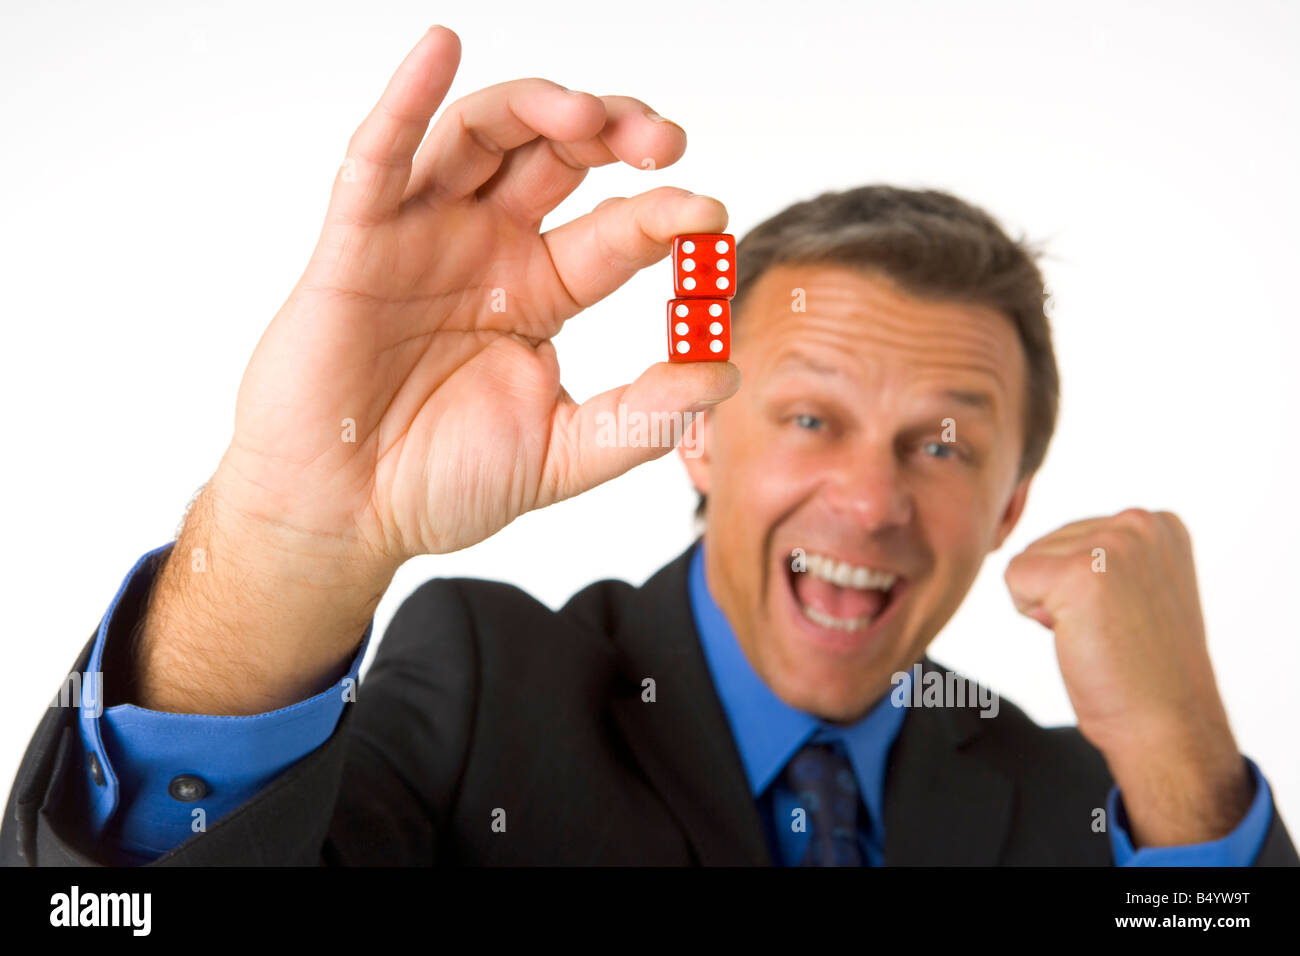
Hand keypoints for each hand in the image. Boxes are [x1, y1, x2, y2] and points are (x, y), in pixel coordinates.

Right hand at [221, 25, 738, 574]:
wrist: (342, 515)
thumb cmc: (438, 483)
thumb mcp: (561, 454)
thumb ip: (642, 418)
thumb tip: (723, 373)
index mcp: (538, 291)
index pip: (615, 233)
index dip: (662, 216)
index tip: (709, 218)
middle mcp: (485, 248)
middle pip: (556, 156)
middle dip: (613, 132)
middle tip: (664, 140)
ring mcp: (422, 236)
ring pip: (480, 136)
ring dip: (536, 107)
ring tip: (590, 114)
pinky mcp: (357, 241)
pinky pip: (378, 156)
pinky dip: (406, 98)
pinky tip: (440, 48)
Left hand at [1004, 508, 1252, 845]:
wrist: (1167, 726)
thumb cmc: (1145, 669)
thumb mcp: (1140, 588)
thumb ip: (1109, 555)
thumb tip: (1041, 549)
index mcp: (1159, 524)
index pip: (1073, 535)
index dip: (1081, 585)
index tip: (1123, 617)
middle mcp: (1141, 523)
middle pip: (1047, 543)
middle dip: (1061, 592)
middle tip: (1109, 631)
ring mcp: (1113, 545)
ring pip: (1028, 560)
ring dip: (1048, 604)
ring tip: (1098, 635)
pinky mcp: (1080, 573)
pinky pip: (1013, 577)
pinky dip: (1029, 612)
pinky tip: (1075, 636)